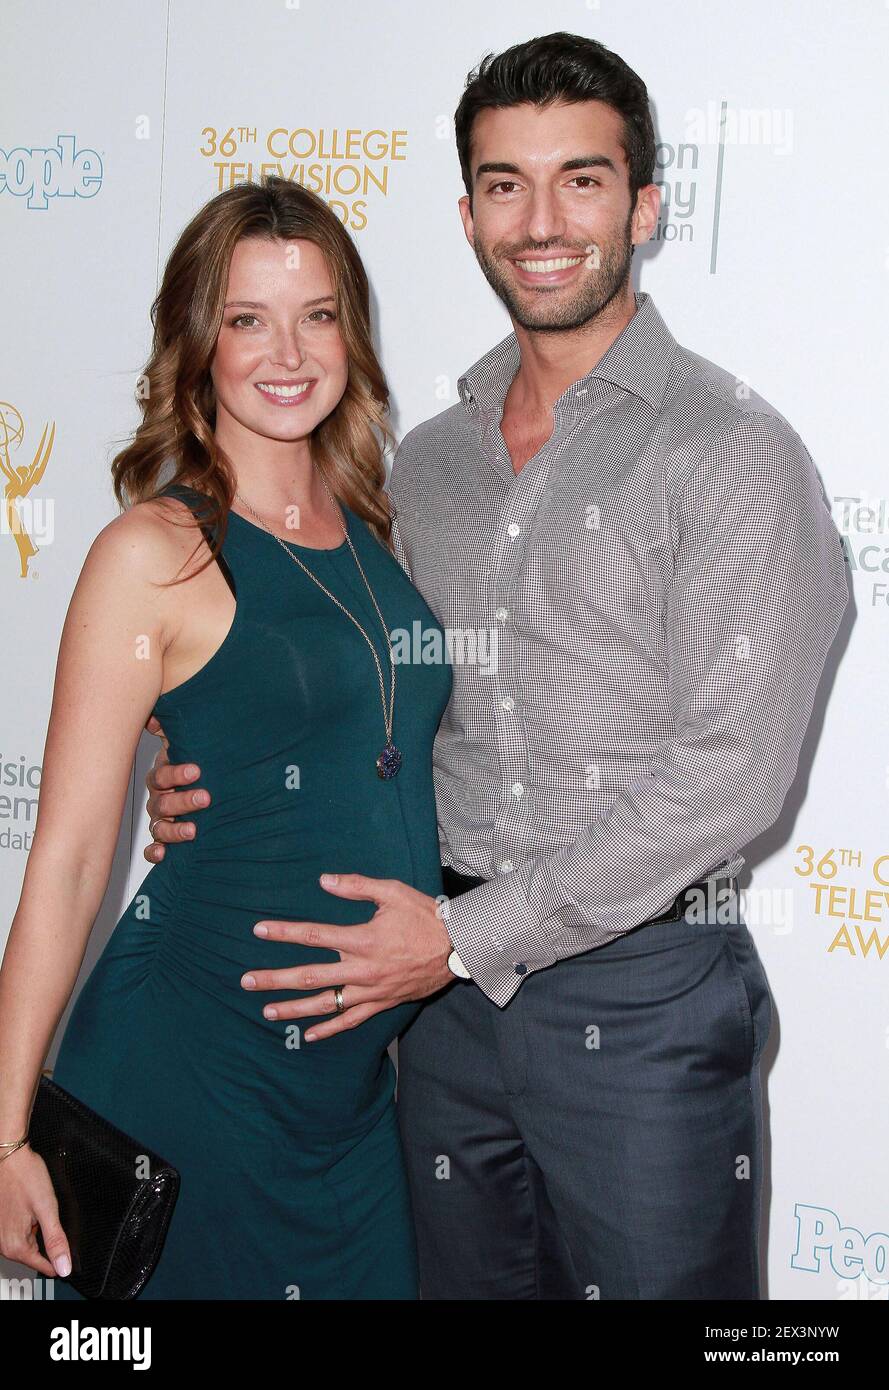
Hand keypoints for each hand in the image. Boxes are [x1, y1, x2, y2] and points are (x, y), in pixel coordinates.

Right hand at [0, 1144, 72, 1279]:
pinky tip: (31, 1207)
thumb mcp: (47, 1209)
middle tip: (49, 1215)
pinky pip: (20, 1232)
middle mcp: (3, 1244)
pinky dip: (29, 1224)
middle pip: (35, 1255)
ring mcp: (0, 1235)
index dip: (60, 1258)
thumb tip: (64, 1266)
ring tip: (37, 1207)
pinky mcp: (1, 1224)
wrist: (9, 1157)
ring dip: (38, 1230)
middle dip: (47, 1240)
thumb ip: (56, 1240)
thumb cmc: (25, 1177)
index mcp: (14, 1245)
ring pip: (28, 1243)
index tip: (68, 1246)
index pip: (43, 1266)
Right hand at [143, 714, 210, 862]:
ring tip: (193, 830)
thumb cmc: (199, 763)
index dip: (176, 774)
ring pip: (159, 826)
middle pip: (162, 802)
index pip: (162, 775)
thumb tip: (154, 718)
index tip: (196, 771)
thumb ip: (173, 730)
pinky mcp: (167, 840)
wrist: (210, 784)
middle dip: (183, 801)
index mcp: (163, 776)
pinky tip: (163, 855)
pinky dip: (155, 852)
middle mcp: (159, 799)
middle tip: (205, 798)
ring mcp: (162, 819)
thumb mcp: (188, 745)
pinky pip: (154, 848)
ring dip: (173, 829)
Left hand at [241, 874, 454, 1039]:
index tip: (259, 930)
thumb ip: (357, 886)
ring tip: (267, 1011)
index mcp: (362, 939)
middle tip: (246, 981)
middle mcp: (362, 968)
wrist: (458, 948)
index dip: (284, 932)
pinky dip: (329, 1029)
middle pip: (309, 976)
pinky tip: (309, 1035)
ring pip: (325, 1003)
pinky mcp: (381, 1003)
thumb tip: (324, 880)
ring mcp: (371, 990)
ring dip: (294, 1008)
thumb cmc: (425, 916)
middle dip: (275, 978)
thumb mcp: (393, 892)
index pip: (313, 935)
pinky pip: (351, 1020)